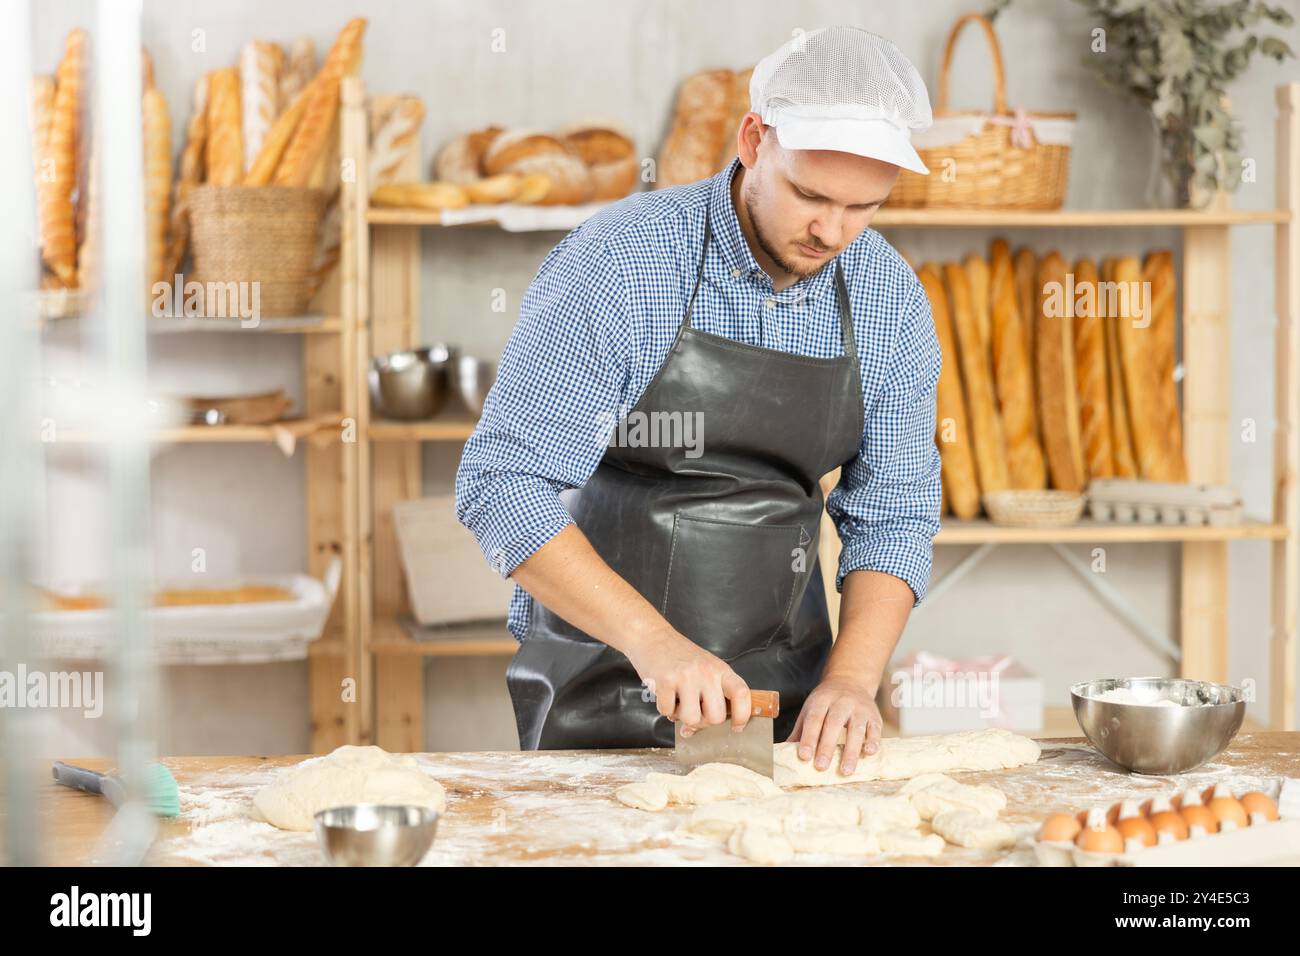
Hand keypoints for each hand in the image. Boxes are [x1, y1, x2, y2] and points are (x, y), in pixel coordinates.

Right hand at [625, 630, 751, 734]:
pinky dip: (664, 709)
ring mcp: (686, 676)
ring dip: (681, 717)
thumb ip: (710, 696)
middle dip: (703, 722)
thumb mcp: (705, 668)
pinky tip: (664, 695)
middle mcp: (706, 672)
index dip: (743, 715)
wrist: (653, 636)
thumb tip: (700, 729)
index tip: (736, 727)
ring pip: (692, 719)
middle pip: (716, 717)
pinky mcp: (665, 680)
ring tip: (678, 702)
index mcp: (720, 670)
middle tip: (694, 711)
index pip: (741, 694)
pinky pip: (667, 712)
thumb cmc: (679, 655)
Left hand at [787, 673, 882, 775]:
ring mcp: (859, 708)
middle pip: (833, 724)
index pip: (814, 719)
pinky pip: (874, 729)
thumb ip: (800, 731)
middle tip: (821, 767)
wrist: (851, 681)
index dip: (808, 738)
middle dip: (827, 746)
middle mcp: (841, 702)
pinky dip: (873, 741)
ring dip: (851, 751)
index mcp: (821, 700)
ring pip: (856, 728)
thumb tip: (785, 752)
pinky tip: (869, 753)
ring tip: (846, 770)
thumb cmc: (826, 702)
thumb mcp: (810, 709)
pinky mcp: (874, 716)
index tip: (804, 756)